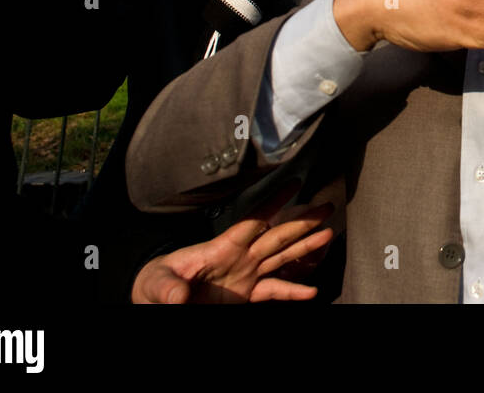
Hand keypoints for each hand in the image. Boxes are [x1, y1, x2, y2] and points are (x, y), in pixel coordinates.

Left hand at [131, 196, 333, 303]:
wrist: (159, 300)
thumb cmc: (155, 283)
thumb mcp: (155, 283)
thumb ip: (167, 287)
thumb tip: (178, 295)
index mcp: (220, 248)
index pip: (252, 221)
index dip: (273, 203)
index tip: (293, 184)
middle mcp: (239, 258)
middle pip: (276, 236)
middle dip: (301, 221)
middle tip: (326, 207)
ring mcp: (245, 275)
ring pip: (281, 258)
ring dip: (305, 246)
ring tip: (328, 233)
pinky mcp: (246, 295)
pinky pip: (273, 291)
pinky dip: (292, 292)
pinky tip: (311, 292)